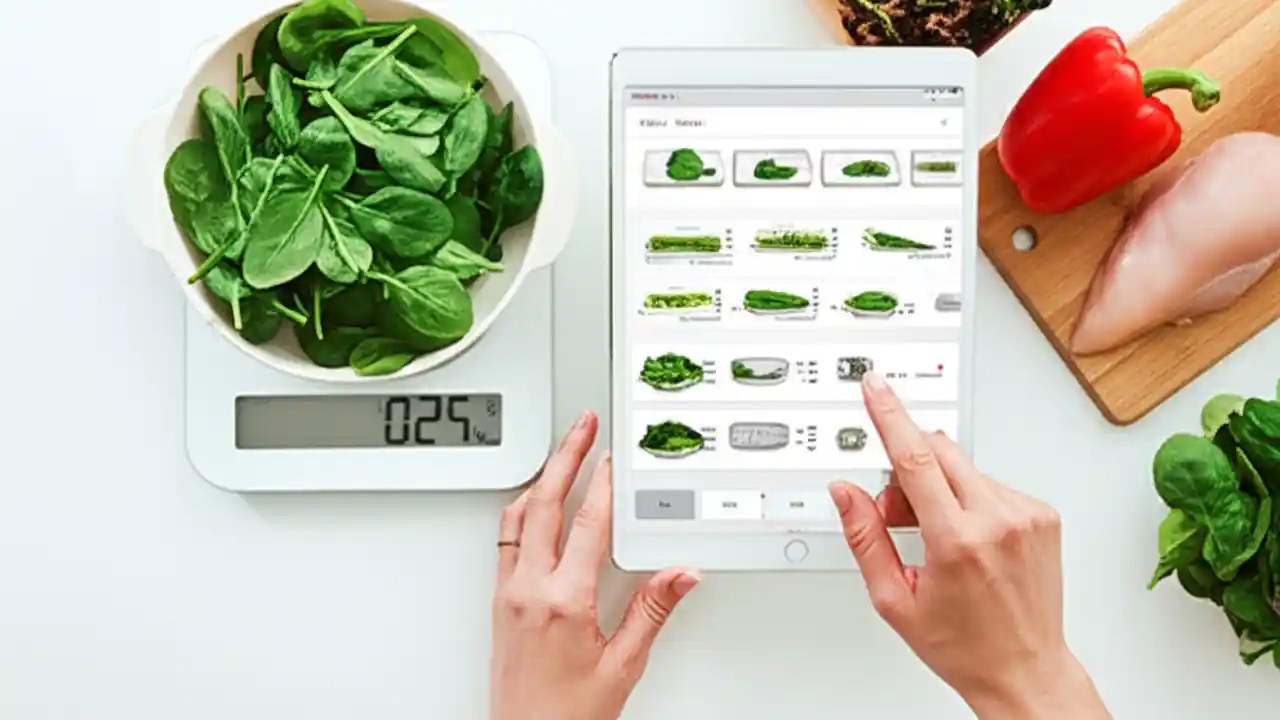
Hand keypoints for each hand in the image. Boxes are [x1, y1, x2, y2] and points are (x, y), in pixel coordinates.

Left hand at [489, 411, 700, 719]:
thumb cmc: (566, 715)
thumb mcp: (623, 665)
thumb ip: (652, 613)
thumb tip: (681, 575)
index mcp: (562, 602)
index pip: (586, 526)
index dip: (602, 485)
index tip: (613, 457)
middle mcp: (528, 590)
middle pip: (544, 504)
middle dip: (565, 457)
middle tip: (583, 427)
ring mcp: (508, 593)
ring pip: (519, 517)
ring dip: (541, 478)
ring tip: (561, 453)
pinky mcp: (499, 602)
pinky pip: (507, 539)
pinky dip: (523, 510)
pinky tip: (535, 502)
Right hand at [829, 373, 1109, 719]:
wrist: (1026, 671)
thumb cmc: (965, 646)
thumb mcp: (895, 600)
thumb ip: (865, 538)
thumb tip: (846, 493)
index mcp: (958, 542)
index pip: (915, 460)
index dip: (890, 417)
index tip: (876, 389)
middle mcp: (998, 521)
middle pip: (939, 454)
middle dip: (907, 470)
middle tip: (898, 514)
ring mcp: (1027, 515)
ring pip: (964, 469)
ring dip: (940, 489)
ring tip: (938, 539)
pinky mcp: (1043, 514)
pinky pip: (992, 484)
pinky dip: (971, 500)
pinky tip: (970, 540)